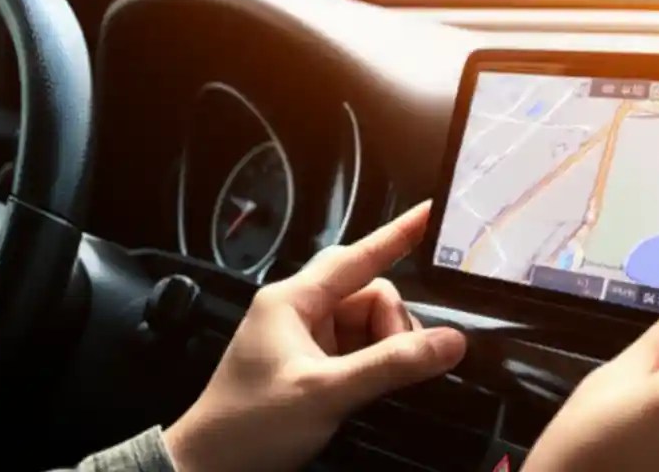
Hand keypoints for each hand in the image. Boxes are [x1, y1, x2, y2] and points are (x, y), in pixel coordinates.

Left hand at [163, 202, 466, 471]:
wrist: (208, 470)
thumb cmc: (249, 426)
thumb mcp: (326, 394)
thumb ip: (391, 365)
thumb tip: (450, 342)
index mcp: (293, 300)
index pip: (359, 256)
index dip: (399, 234)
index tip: (432, 212)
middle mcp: (300, 310)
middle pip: (370, 293)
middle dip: (394, 322)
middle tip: (405, 357)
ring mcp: (306, 338)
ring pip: (369, 323)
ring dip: (385, 348)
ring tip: (376, 384)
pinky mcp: (312, 364)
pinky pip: (359, 348)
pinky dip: (375, 362)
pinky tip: (372, 385)